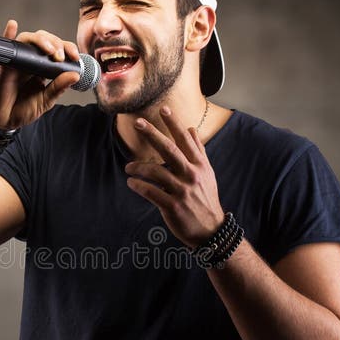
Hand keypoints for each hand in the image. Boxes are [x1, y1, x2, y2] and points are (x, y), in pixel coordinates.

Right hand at [0, 19, 80, 127]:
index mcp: (43, 68)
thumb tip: (75, 75)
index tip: (75, 57)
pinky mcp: (5, 65)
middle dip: (56, 43)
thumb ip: (58, 88)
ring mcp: (18, 61)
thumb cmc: (21, 110)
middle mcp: (31, 61)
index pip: (57, 50)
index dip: (67, 49)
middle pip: (44, 40)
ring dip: (41, 40)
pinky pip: (6, 47)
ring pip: (28, 40)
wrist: (2, 120)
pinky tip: (12, 26)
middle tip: (61, 57)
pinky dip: (8, 34)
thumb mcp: (45, 101)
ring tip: (50, 51)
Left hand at [124, 106, 224, 248]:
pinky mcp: (173, 206)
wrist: (211, 230)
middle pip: (170, 149)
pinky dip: (138, 186)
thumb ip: (198, 151)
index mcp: (200, 165)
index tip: (163, 109)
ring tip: (128, 167)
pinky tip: (131, 183)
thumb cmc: (205, 199)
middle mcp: (192, 175)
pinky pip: (151, 192)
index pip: (186, 140)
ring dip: (138, 167)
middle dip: (153, 134)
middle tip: (139, 123)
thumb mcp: (207, 173)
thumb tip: (191, 129)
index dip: (174, 124)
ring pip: (156, 172)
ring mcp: (182, 191)